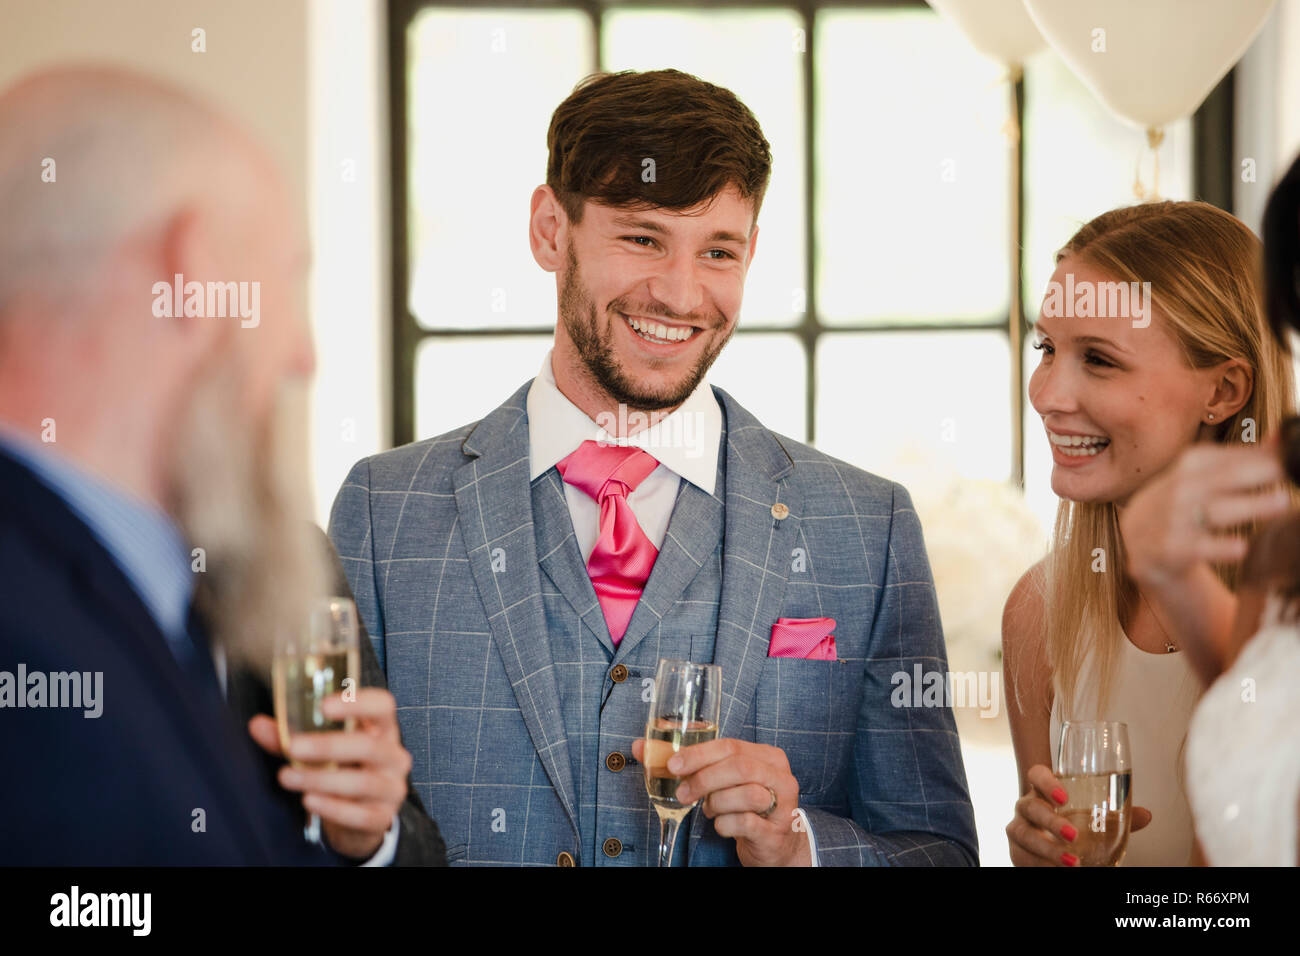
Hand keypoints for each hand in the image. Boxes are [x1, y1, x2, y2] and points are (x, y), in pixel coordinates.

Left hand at [248, 688, 410, 859]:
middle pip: (369, 746)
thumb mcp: (321, 749)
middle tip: (294, 747)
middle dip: (328, 746)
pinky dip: (332, 808)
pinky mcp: (382, 818)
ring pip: (362, 782)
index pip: (382, 706)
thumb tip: (257, 725)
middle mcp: (393, 756)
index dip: (358, 703)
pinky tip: (308, 800)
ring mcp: (392, 788)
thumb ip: (291, 736)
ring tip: (287, 777)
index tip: (324, 705)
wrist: (361, 817)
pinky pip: (360, 815)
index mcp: (382, 729)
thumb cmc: (343, 769)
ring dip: (321, 779)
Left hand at [631, 736, 809, 865]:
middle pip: (738, 767)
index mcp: (767, 756)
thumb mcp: (721, 780)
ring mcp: (782, 804)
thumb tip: (641, 747)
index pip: (730, 745)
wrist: (773, 844)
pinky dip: (724, 824)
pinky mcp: (775, 831)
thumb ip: (686, 762)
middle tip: (682, 793)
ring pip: (745, 794)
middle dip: (703, 779)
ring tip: (709, 809)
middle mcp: (780, 776)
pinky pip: (745, 823)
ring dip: (716, 803)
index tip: (673, 765)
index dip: (698, 754)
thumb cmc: (743, 805)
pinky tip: (721, 825)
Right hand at [1006, 763, 1150, 865]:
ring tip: (1071, 862)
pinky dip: (1039, 865)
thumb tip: (1146, 815)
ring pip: (1022, 834)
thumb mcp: (1092, 817)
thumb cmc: (1072, 822)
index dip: (1046, 782)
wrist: (1049, 843)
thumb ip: (1117, 815)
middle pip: (1029, 806)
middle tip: (1073, 835)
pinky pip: (1021, 858)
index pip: (1036, 775)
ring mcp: (1018, 829)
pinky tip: (1057, 870)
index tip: (1064, 797)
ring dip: (1046, 849)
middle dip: (1050, 821)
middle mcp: (1026, 807)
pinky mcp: (1017, 851)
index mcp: (1043, 791)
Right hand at [1120, 436, 1286, 588]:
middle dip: (1261, 472)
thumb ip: (1245, 459)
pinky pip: (1200, 548)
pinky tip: (1240, 547)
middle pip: (1227, 478)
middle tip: (1292, 470)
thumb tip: (1284, 436)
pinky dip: (1220, 548)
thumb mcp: (1205, 475)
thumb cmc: (1183, 503)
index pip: (1234, 457)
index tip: (1296, 455)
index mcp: (1193, 463)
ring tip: (1282, 503)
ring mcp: (1176, 518)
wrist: (1140, 540)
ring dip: (1250, 506)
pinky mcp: (1173, 549)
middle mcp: (1182, 487)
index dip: (1268, 457)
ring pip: (1216, 511)